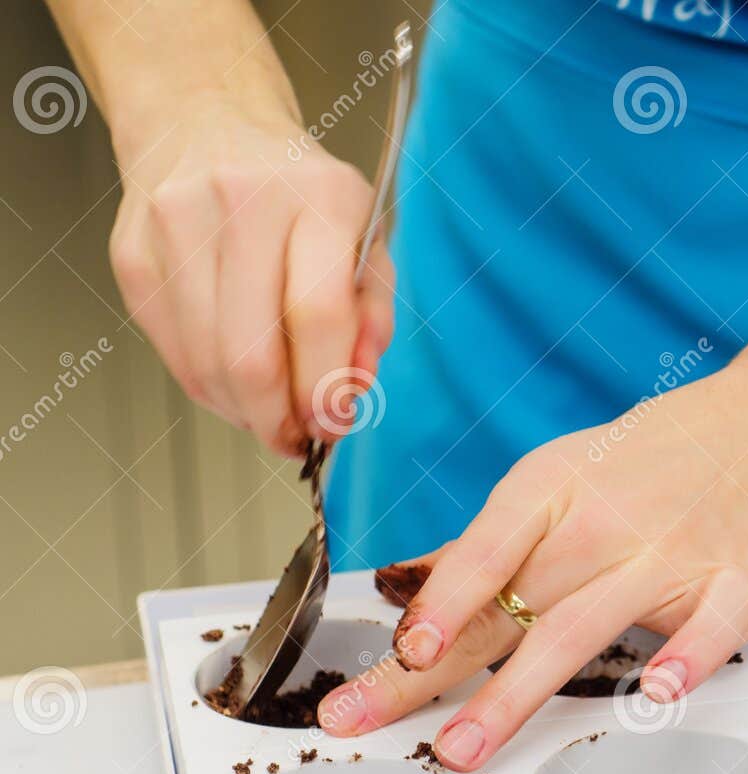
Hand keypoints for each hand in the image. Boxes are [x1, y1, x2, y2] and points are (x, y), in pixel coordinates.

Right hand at [109, 98, 394, 455]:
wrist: (206, 120)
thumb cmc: (300, 190)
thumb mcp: (364, 236)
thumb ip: (372, 315)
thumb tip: (352, 390)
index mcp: (318, 196)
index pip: (317, 315)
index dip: (325, 388)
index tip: (335, 424)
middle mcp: (242, 203)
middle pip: (251, 354)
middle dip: (279, 418)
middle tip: (300, 437)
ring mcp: (176, 226)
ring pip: (207, 364)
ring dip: (244, 411)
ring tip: (272, 415)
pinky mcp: (134, 253)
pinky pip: (173, 351)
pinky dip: (209, 386)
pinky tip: (235, 383)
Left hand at [317, 353, 747, 771]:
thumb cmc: (670, 453)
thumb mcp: (569, 473)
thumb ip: (499, 540)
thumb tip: (415, 585)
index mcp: (557, 488)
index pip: (481, 554)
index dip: (436, 604)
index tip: (400, 648)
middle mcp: (604, 523)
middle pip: (508, 609)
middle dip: (432, 672)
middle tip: (365, 720)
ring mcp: (671, 557)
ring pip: (580, 630)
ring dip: (515, 693)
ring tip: (464, 746)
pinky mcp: (735, 588)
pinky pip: (706, 631)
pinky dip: (683, 661)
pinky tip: (654, 694)